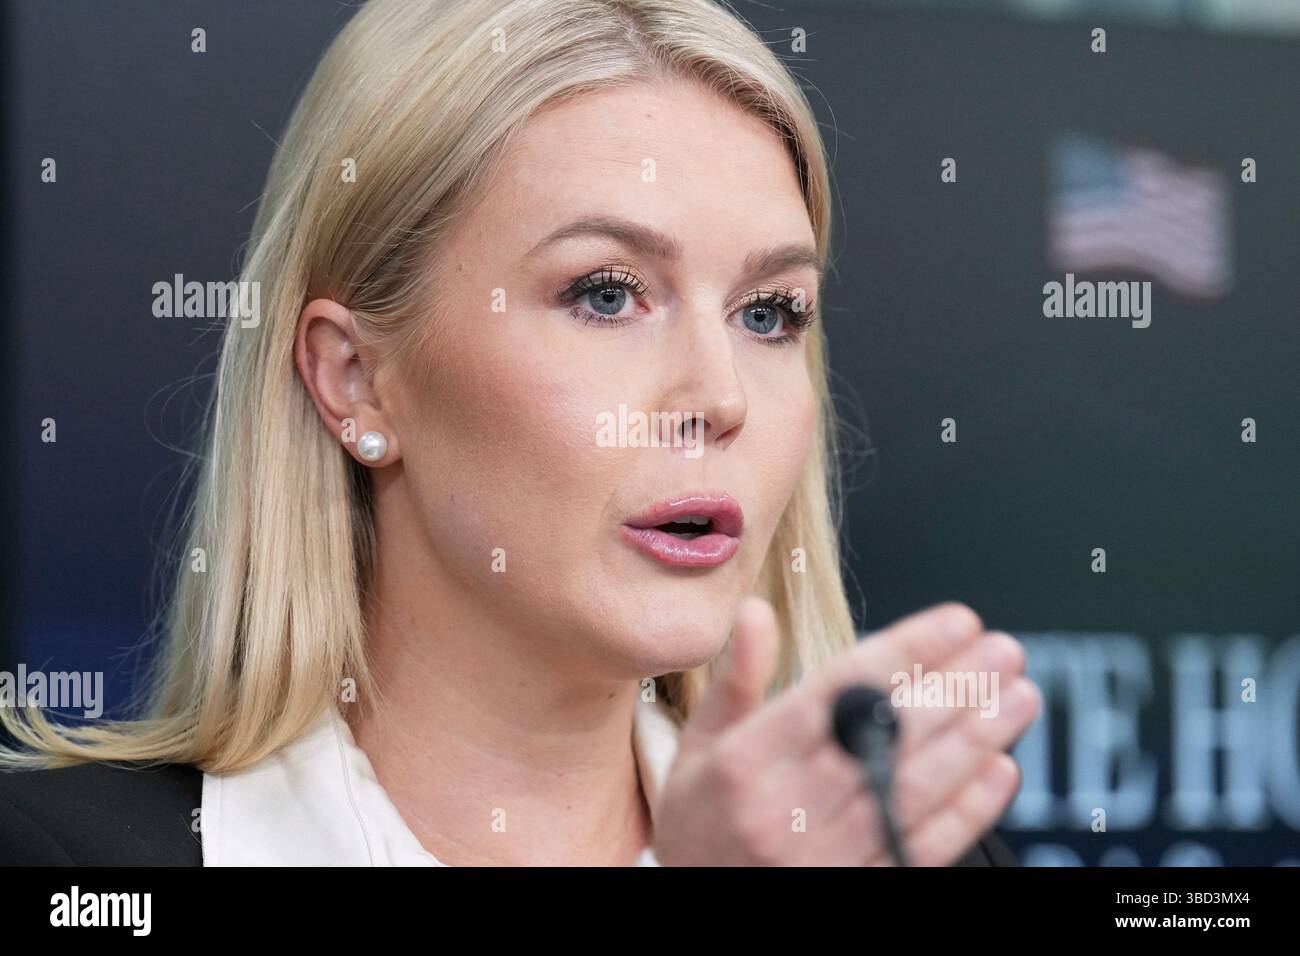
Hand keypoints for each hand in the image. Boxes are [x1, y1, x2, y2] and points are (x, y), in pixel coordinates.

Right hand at [652, 597, 1040, 864]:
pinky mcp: (855, 886)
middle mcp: (789, 805)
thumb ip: (735, 677)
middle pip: (888, 736)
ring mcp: (825, 852)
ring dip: (975, 740)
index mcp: (748, 759)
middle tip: (1002, 652)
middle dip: (955, 688)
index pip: (840, 691)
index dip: (904, 651)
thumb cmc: (699, 817)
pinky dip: (967, 809)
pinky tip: (1000, 771)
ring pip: (915, 788)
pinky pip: (921, 846)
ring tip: (1016, 697)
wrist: (693, 897)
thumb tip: (756, 611)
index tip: (955, 622)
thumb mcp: (698, 744)